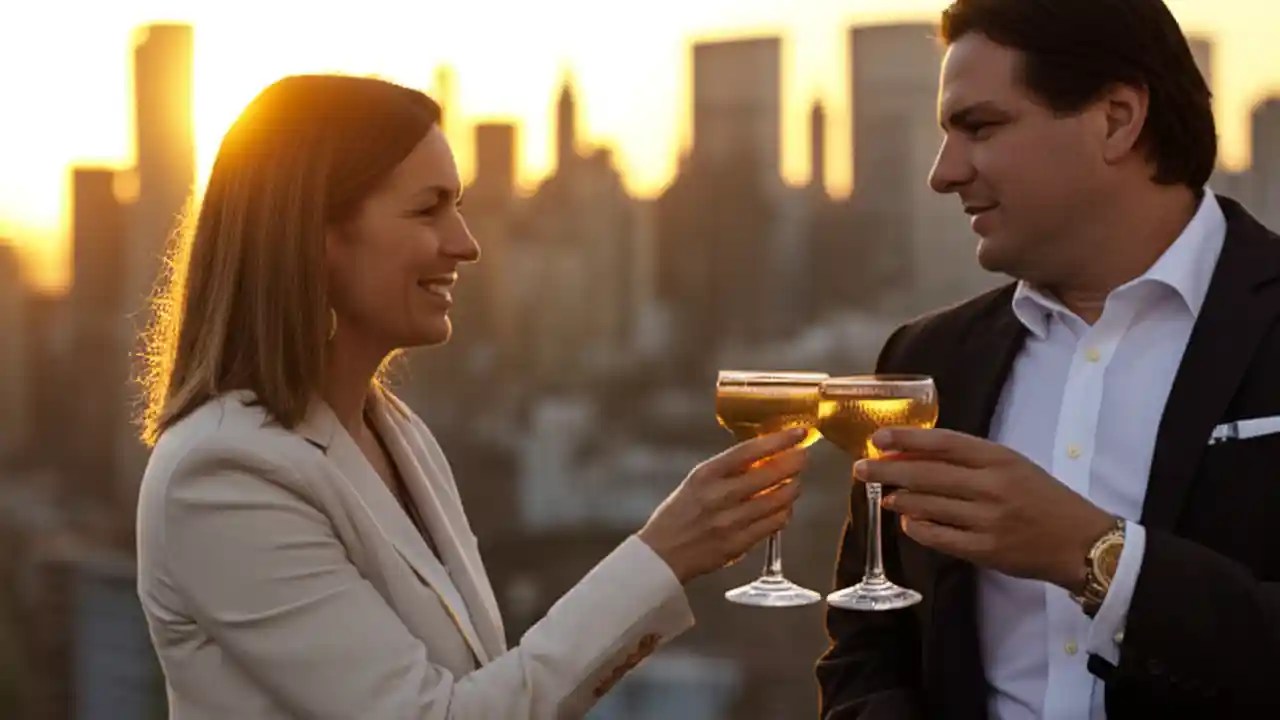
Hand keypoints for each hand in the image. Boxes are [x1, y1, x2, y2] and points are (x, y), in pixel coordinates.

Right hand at [638, 428, 808, 583]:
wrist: (662, 553)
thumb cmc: (679, 514)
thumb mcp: (696, 482)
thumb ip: (728, 471)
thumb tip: (766, 456)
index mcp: (706, 475)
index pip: (749, 451)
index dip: (778, 440)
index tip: (797, 433)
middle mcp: (719, 496)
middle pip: (769, 474)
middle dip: (793, 462)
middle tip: (803, 456)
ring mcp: (730, 521)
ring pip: (777, 500)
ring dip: (792, 488)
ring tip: (795, 482)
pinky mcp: (738, 544)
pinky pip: (773, 524)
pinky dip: (784, 512)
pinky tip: (785, 507)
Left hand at [854, 427, 1113, 591]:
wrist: (1079, 541)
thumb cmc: (1042, 498)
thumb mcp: (1011, 466)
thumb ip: (969, 461)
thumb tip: (915, 457)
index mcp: (998, 458)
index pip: (943, 443)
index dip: (906, 439)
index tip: (877, 439)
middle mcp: (991, 486)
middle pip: (926, 474)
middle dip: (888, 471)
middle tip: (862, 470)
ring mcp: (987, 520)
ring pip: (928, 506)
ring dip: (900, 500)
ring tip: (887, 497)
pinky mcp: (985, 550)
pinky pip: (940, 538)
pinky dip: (918, 528)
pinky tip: (908, 523)